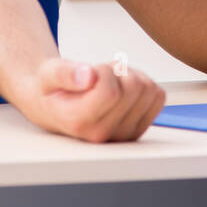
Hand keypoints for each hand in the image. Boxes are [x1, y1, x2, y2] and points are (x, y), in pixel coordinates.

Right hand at [14, 58, 166, 142]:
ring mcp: (124, 135)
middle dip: (117, 71)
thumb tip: (88, 76)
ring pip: (148, 90)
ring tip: (107, 81)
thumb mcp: (48, 74)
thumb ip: (65, 73)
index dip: (104, 71)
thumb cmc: (52, 89)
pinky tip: (121, 88)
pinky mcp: (138, 128)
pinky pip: (158, 97)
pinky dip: (143, 83)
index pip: (111, 91)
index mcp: (79, 123)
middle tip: (97, 76)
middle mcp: (104, 135)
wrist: (55, 106)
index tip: (89, 72)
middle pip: (134, 89)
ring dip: (130, 76)